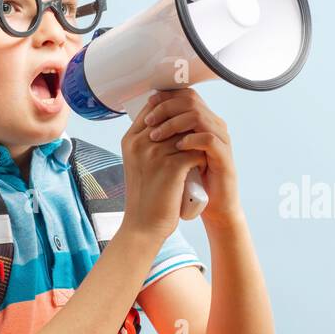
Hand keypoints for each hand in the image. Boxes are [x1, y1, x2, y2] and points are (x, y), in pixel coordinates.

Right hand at [119, 93, 206, 239]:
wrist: (144, 225)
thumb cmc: (145, 195)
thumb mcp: (139, 163)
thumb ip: (148, 142)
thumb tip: (169, 122)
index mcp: (131, 140)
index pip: (154, 108)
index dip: (173, 110)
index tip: (187, 119)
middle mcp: (140, 143)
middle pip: (172, 117)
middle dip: (190, 124)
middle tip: (201, 135)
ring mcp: (155, 154)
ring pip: (187, 133)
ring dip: (198, 141)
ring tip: (203, 152)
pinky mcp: (171, 167)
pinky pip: (194, 152)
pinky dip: (202, 158)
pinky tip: (204, 166)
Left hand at [143, 88, 242, 226]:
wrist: (214, 207)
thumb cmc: (194, 180)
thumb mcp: (177, 153)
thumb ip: (169, 135)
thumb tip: (144, 118)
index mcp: (204, 122)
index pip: (187, 96)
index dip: (166, 97)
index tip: (149, 106)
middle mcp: (215, 126)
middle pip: (191, 101)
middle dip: (166, 108)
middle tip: (149, 122)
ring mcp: (221, 140)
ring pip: (198, 116)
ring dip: (173, 124)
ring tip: (157, 137)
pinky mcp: (224, 157)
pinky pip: (208, 139)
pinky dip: (190, 140)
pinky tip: (177, 148)